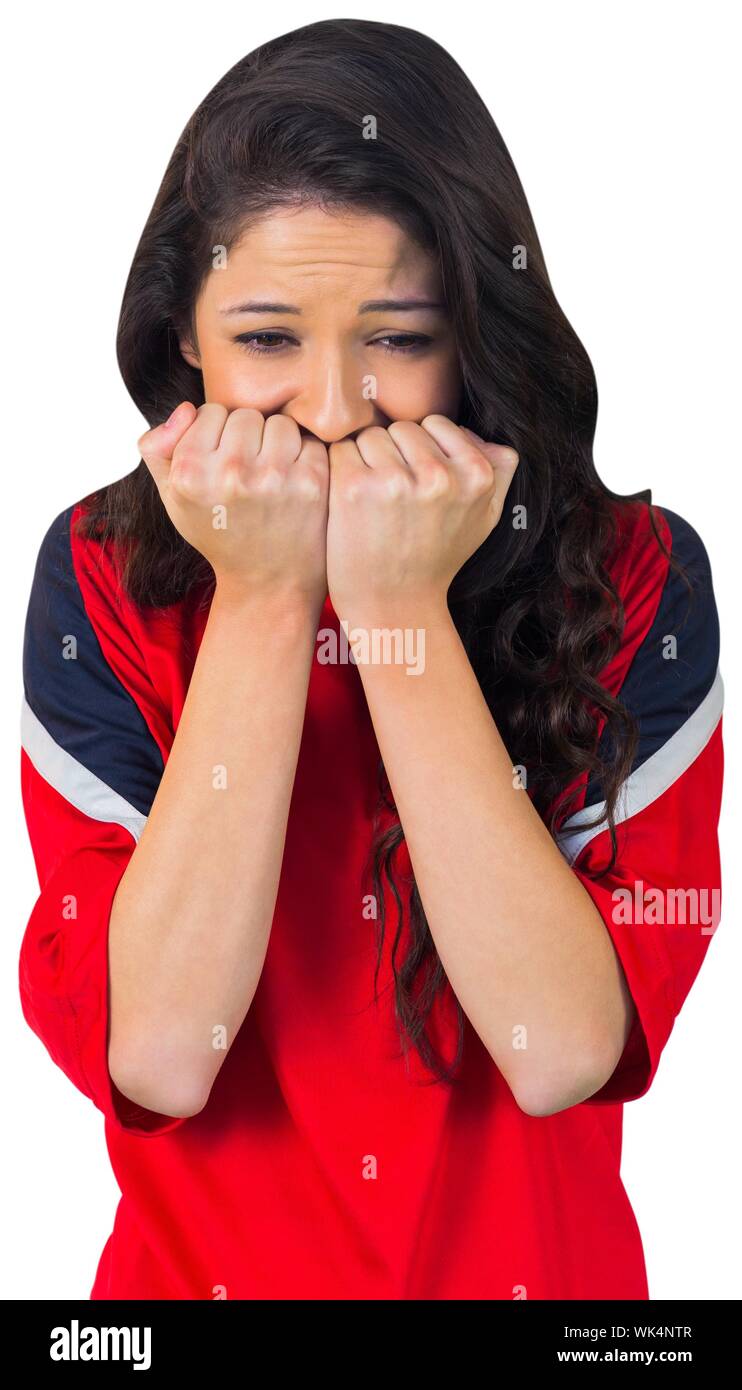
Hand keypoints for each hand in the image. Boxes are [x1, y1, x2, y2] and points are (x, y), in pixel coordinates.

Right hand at [138, 403, 329, 612]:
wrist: (267, 582)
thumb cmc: (218, 532)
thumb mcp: (173, 497)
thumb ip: (157, 447)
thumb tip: (186, 408)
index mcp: (191, 474)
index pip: (209, 412)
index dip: (217, 435)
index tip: (221, 464)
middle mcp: (230, 473)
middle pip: (245, 415)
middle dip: (249, 438)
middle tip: (248, 474)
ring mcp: (274, 477)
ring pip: (279, 423)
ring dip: (279, 444)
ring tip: (272, 477)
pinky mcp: (312, 482)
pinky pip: (310, 442)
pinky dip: (306, 459)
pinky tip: (295, 486)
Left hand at [325, 415, 518, 616]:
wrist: (394, 606)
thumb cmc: (437, 559)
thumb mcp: (486, 518)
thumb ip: (499, 471)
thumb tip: (487, 434)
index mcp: (476, 476)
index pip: (437, 424)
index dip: (422, 451)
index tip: (418, 484)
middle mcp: (439, 476)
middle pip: (402, 427)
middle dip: (394, 453)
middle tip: (393, 496)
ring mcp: (396, 481)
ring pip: (371, 435)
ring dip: (366, 460)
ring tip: (373, 499)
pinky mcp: (355, 488)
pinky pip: (341, 449)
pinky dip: (340, 469)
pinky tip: (351, 500)